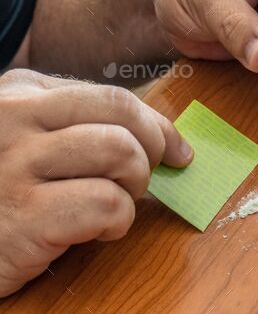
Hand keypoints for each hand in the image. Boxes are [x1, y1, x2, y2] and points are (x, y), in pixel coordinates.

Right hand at [0, 69, 192, 295]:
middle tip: (141, 179)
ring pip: (120, 150)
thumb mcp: (40, 141)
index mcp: (23, 92)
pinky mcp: (23, 214)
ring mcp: (16, 162)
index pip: (115, 96)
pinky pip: (106, 203)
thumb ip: (90, 126)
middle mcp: (14, 116)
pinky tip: (98, 230)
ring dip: (134, 185)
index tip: (176, 151)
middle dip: (153, 148)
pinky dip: (118, 220)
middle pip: (122, 111)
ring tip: (115, 203)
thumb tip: (169, 140)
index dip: (157, 126)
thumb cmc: (11, 191)